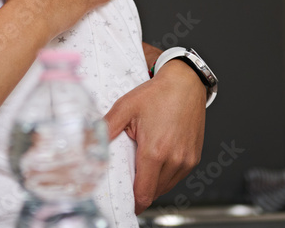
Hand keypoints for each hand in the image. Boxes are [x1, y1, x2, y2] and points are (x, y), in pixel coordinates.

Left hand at [105, 60, 206, 212]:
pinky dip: (166, 174)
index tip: (125, 200)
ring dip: (153, 183)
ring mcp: (186, 160)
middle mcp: (174, 159)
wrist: (185, 83)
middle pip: (154, 192)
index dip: (132, 201)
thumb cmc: (157, 94)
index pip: (143, 193)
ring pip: (166, 186)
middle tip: (130, 175)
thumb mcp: (125, 106)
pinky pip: (177, 177)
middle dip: (140, 189)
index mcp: (155, 151)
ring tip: (143, 164)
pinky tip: (157, 159)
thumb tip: (90, 140)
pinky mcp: (194, 158)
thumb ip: (107, 127)